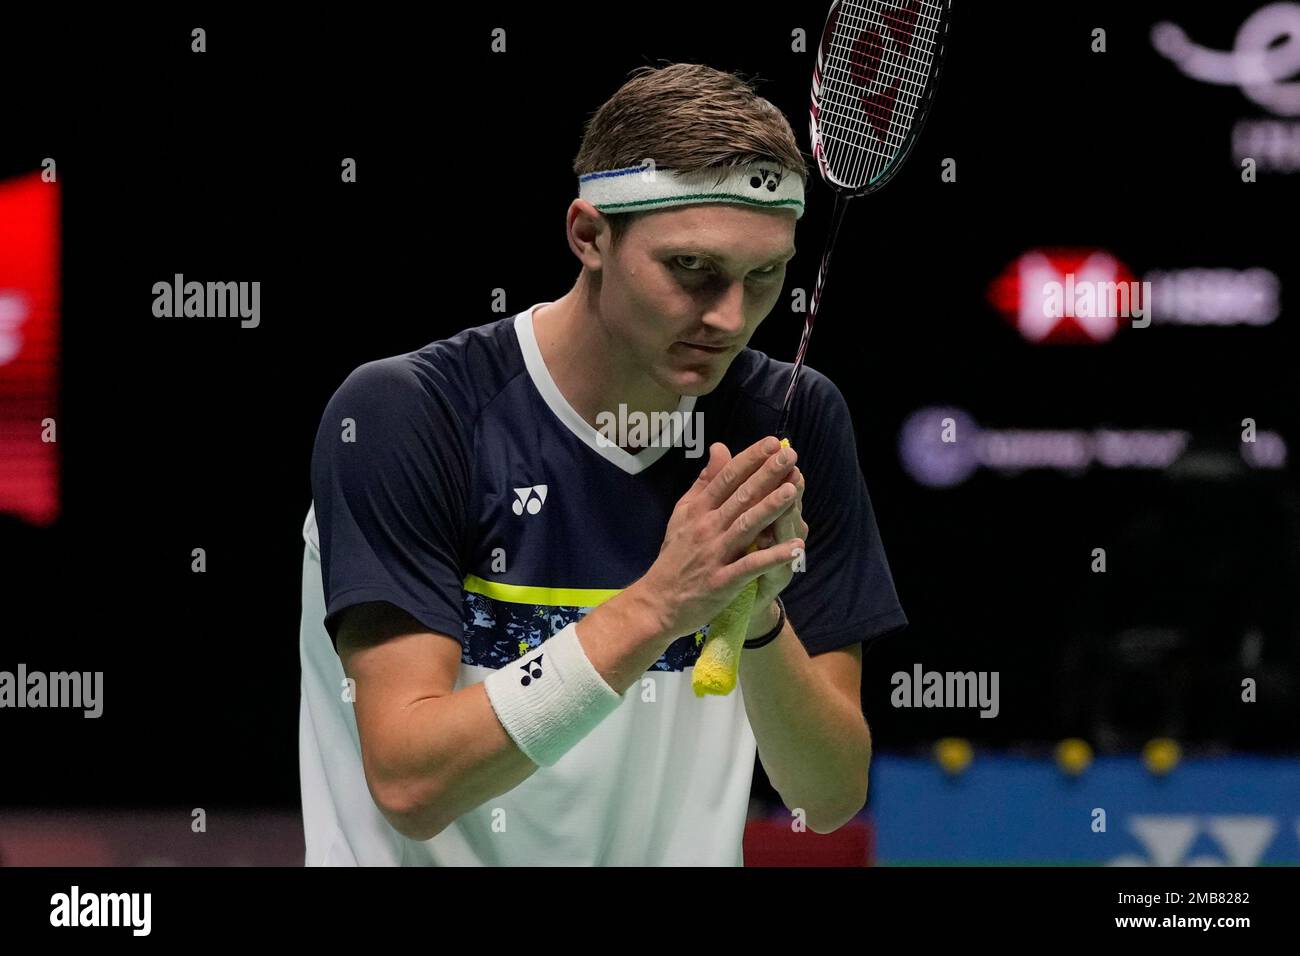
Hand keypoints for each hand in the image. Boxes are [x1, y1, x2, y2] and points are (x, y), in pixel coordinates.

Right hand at [635, 437, 805, 639]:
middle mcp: (706, 528)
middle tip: (789, 455)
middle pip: (740, 496)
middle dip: (766, 475)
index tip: (771, 443)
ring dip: (770, 507)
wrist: (657, 602)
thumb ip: (704, 482)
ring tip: (793, 490)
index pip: (726, 479)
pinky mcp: (722, 581)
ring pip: (745, 525)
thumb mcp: (683, 514)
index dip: (749, 459)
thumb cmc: (674, 557)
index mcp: (698, 510)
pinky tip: (795, 547)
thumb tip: (719, 447)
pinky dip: (772, 556)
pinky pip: (750, 566)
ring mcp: (714, 554)